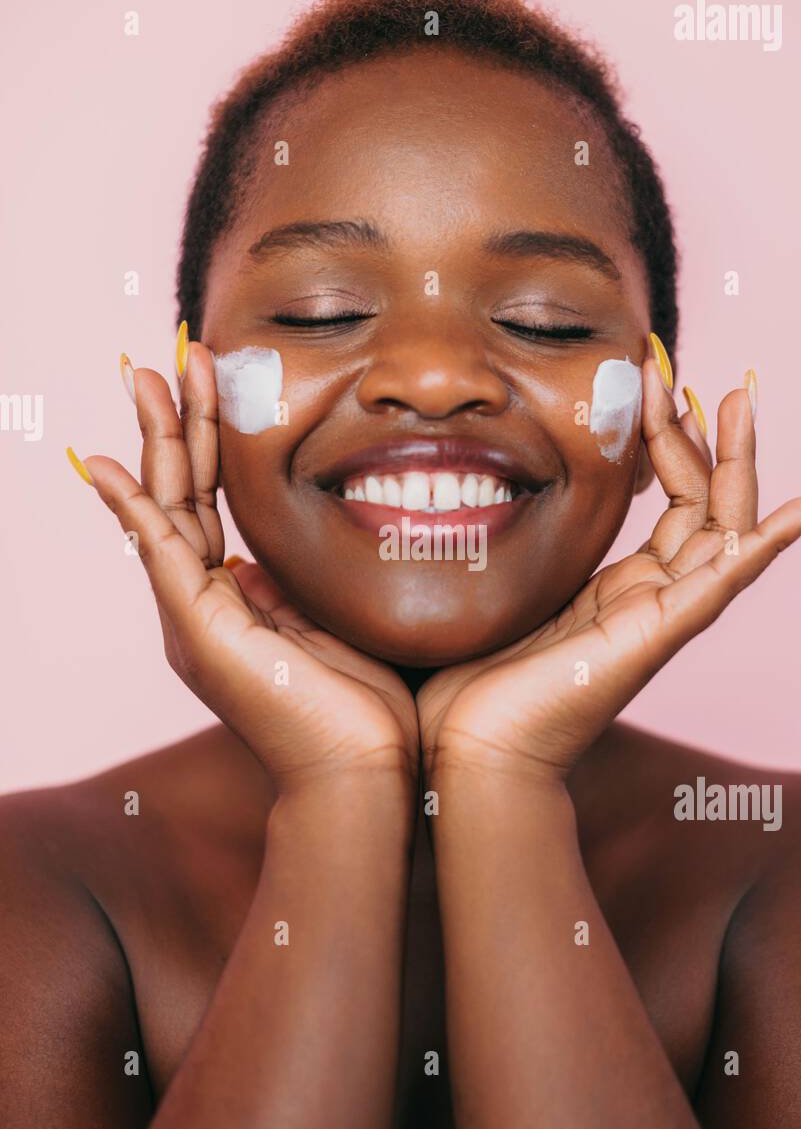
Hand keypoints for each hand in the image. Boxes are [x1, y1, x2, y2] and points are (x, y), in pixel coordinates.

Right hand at [76, 342, 418, 788]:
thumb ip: (290, 590)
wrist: (364, 774)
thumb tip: (265, 562)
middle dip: (177, 419)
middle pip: (184, 492)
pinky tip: (109, 464)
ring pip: (167, 507)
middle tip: (168, 354)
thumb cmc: (361, 710)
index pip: (215, 501)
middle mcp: (204, 605)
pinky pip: (158, 552)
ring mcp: (195, 618)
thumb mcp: (326, 627)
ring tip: (145, 373)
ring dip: (159, 437)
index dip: (212, 438)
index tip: (214, 380)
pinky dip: (132, 506)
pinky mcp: (199, 631)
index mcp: (234, 602)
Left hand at [418, 359, 800, 781]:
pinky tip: (799, 510)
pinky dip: (763, 547)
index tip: (654, 380)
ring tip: (741, 399)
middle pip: (705, 507)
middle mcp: (650, 598)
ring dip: (736, 464)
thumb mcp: (504, 595)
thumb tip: (482, 493)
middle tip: (715, 377)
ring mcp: (658, 619)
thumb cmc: (473, 685)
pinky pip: (720, 586)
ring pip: (720, 531)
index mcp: (618, 587)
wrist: (468, 754)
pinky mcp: (653, 639)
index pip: (669, 501)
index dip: (671, 440)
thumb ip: (521, 551)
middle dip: (711, 437)